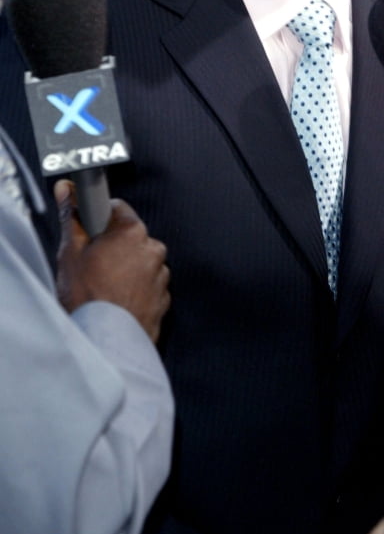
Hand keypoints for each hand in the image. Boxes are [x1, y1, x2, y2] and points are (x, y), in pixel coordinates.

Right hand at [55, 180, 169, 341]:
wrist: (105, 343)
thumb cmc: (88, 298)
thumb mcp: (70, 253)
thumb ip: (72, 218)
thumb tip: (68, 190)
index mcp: (131, 231)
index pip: (117, 209)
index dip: (99, 218)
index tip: (90, 229)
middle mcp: (153, 249)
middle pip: (130, 236)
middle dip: (113, 247)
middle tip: (91, 265)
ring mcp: (161, 275)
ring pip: (140, 262)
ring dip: (126, 270)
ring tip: (104, 289)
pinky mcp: (164, 298)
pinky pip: (148, 285)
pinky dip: (135, 290)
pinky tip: (116, 302)